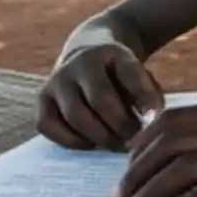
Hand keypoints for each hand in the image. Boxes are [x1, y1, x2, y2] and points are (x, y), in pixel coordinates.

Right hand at [36, 44, 163, 150]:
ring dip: (99, 136)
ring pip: (74, 115)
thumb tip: (149, 122)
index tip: (154, 118)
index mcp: (112, 52)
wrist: (87, 53)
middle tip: (134, 140)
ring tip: (116, 143)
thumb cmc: (120, 76)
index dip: (144, 97)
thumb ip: (148, 96)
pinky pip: (48, 125)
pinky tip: (90, 143)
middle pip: (100, 100)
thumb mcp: (140, 76)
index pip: (129, 73)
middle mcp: (80, 62)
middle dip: (121, 126)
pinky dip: (70, 140)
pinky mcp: (42, 97)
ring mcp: (57, 78)